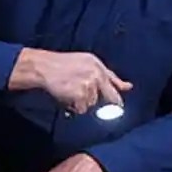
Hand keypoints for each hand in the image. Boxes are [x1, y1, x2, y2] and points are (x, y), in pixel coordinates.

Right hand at [9, 49, 131, 114]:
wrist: (44, 67)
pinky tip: (67, 98)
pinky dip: (74, 107)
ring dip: (82, 103)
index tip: (120, 107)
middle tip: (91, 105)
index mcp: (98, 66)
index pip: (114, 83)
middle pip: (110, 98)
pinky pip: (82, 109)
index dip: (117, 96)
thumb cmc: (62, 65)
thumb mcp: (87, 63)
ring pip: (92, 104)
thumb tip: (128, 87)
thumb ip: (108, 76)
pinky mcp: (81, 94)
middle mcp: (97, 74)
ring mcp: (89, 85)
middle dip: (105, 106)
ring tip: (70, 93)